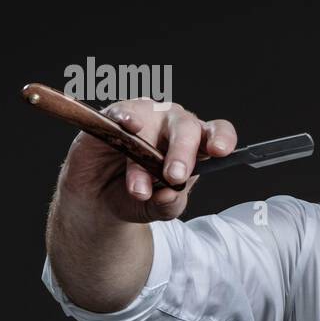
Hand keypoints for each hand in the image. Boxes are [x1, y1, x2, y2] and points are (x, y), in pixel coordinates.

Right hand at [57, 98, 237, 223]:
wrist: (97, 198)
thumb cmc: (137, 197)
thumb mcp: (155, 209)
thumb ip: (167, 204)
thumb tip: (170, 194)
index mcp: (195, 145)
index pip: (217, 132)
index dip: (221, 138)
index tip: (220, 151)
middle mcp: (174, 126)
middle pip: (187, 129)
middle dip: (182, 153)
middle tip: (175, 176)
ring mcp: (147, 116)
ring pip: (153, 124)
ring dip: (146, 155)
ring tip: (139, 187)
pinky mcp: (116, 116)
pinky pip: (123, 111)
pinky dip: (126, 118)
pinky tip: (130, 126)